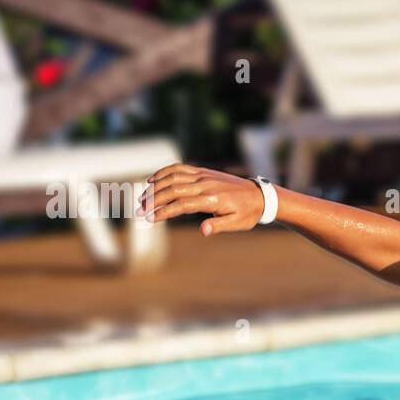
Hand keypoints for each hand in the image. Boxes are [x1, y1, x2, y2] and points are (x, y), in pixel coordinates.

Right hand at [137, 163, 266, 235]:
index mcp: (212, 199)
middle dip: (154, 200)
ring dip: (155, 187)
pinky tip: (153, 180)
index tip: (149, 218)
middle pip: (173, 190)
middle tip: (139, 211)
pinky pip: (180, 168)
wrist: (260, 195)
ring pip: (173, 177)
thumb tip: (203, 231)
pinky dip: (164, 172)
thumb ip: (218, 226)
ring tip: (142, 199)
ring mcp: (203, 176)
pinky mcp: (203, 171)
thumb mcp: (236, 224)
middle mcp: (205, 185)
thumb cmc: (247, 214)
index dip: (163, 211)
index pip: (182, 205)